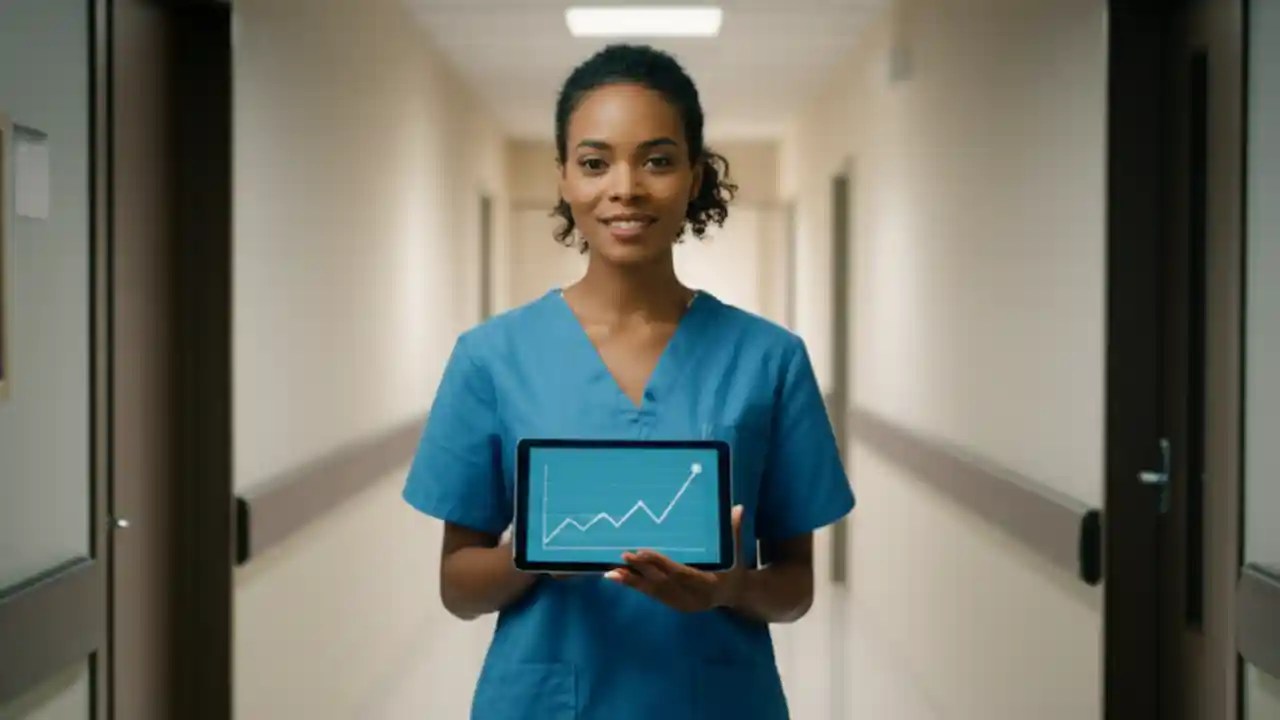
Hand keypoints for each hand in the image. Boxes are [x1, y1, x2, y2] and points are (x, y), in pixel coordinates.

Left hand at [605, 505, 745, 611]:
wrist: (738, 594)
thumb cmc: (736, 566)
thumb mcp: (737, 549)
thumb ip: (734, 529)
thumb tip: (737, 508)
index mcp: (709, 583)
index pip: (680, 573)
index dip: (659, 563)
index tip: (641, 552)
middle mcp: (694, 597)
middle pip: (663, 584)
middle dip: (641, 572)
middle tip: (622, 557)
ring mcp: (683, 602)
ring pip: (654, 592)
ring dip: (632, 582)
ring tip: (611, 573)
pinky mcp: (675, 604)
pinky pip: (654, 595)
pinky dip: (637, 587)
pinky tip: (619, 578)